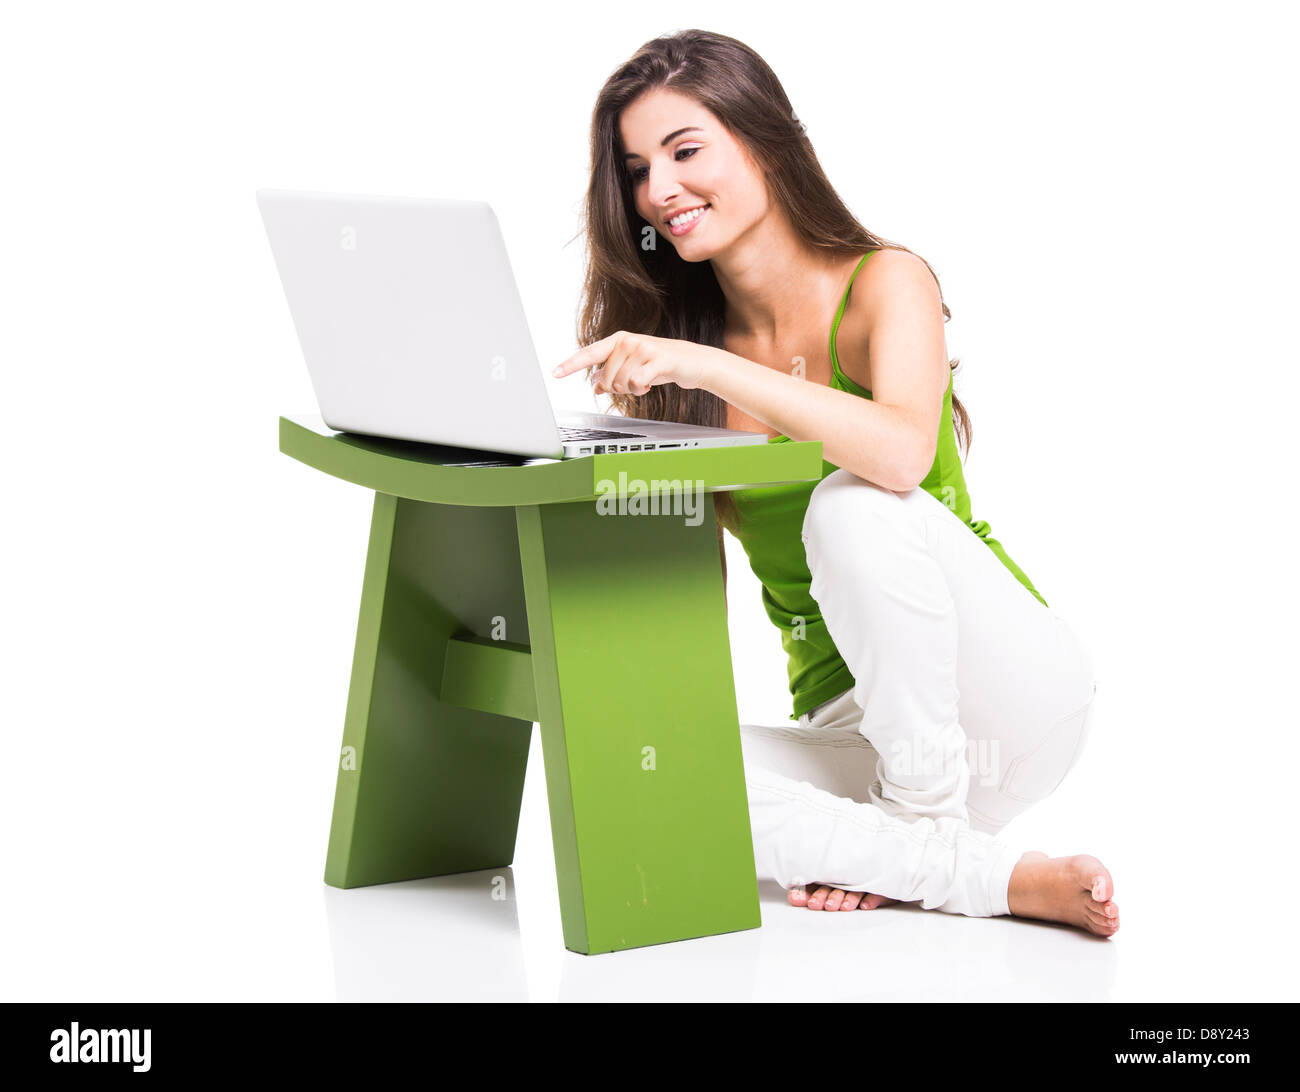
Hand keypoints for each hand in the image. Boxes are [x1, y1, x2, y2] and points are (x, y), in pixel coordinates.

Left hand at [552, 331, 720, 395]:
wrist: (692, 362)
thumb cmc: (659, 364)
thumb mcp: (633, 368)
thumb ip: (612, 374)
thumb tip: (595, 386)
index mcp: (617, 341)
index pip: (589, 354)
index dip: (571, 365)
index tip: (555, 373)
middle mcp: (627, 341)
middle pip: (607, 378)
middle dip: (618, 388)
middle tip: (634, 383)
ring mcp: (643, 348)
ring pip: (621, 383)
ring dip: (632, 389)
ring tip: (645, 380)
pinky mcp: (658, 359)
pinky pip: (637, 382)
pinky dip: (642, 389)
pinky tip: (650, 382)